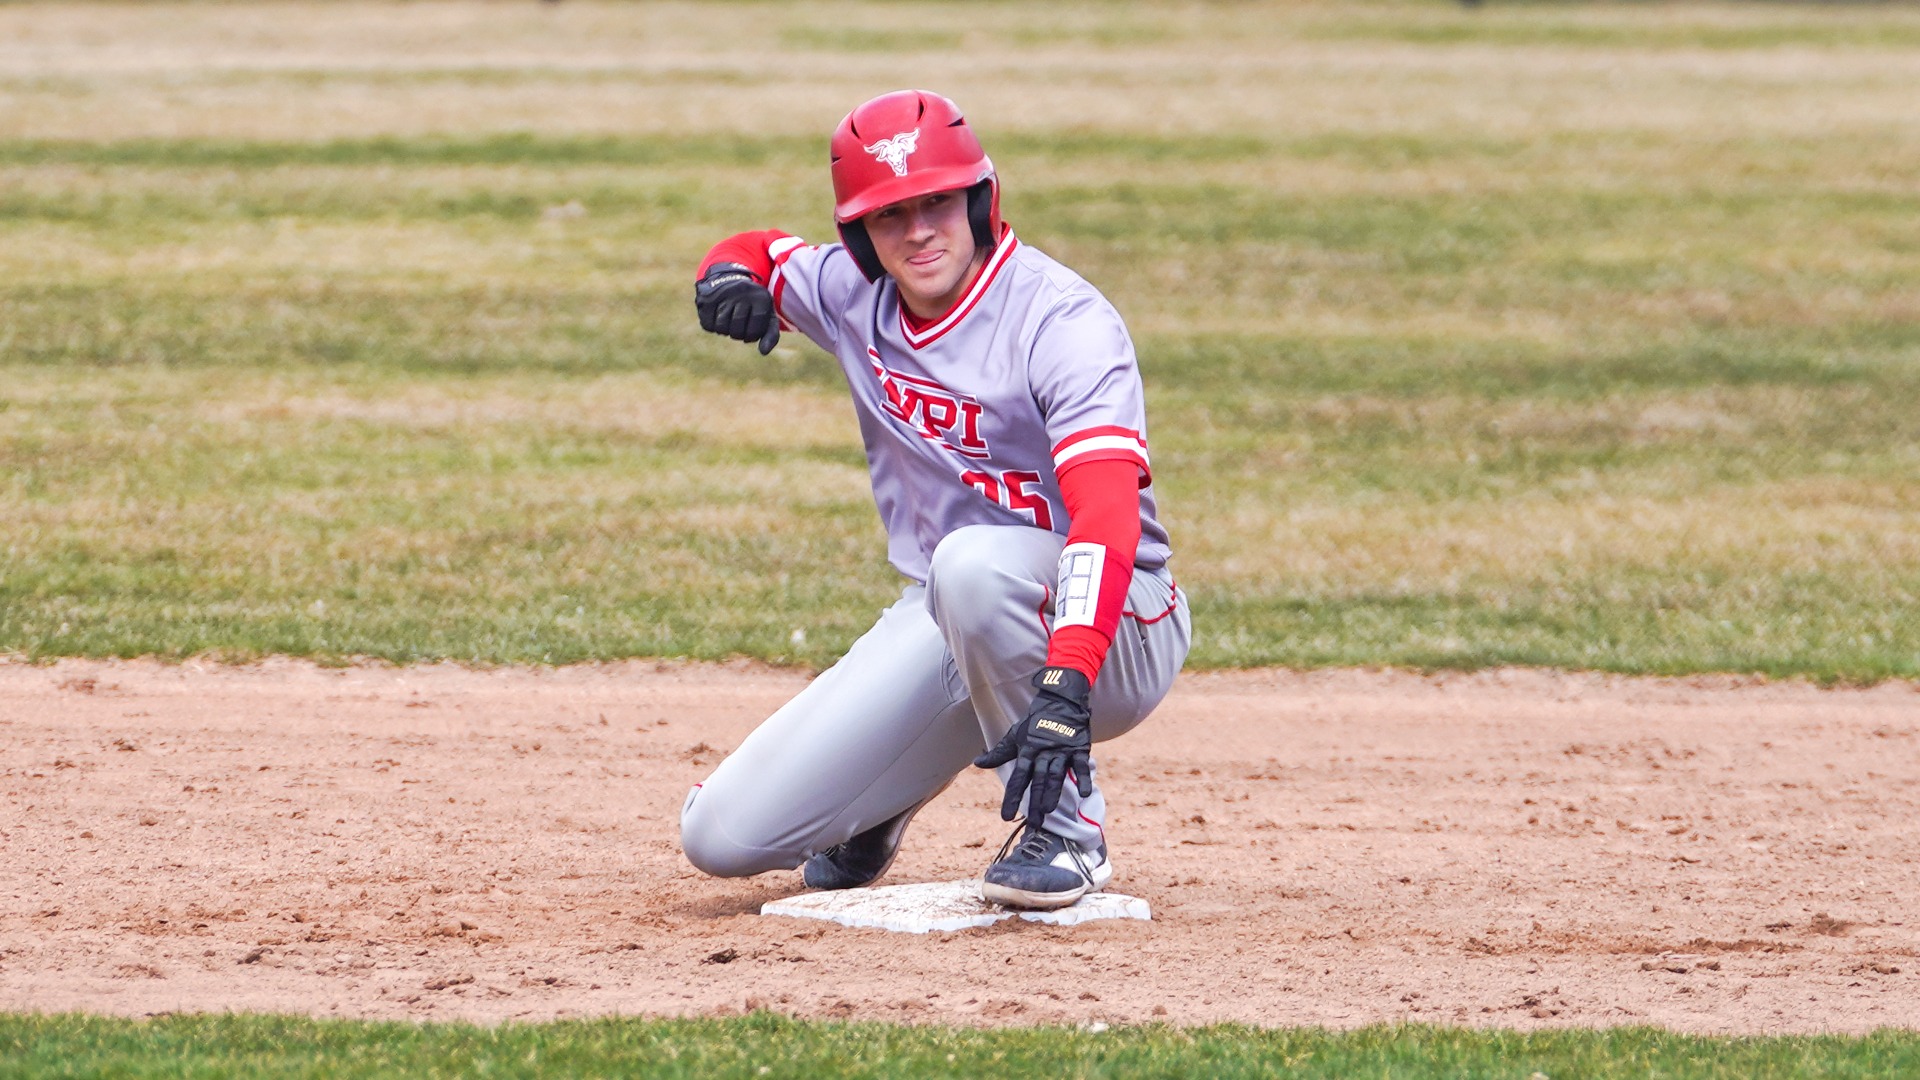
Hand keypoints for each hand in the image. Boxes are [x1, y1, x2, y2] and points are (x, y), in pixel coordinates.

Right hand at [693, 262, 779, 354]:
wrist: (730, 278)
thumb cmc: (752, 304)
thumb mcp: (766, 316)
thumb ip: (771, 335)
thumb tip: (763, 352)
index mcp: (761, 298)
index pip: (754, 332)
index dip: (751, 336)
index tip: (751, 326)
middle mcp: (743, 292)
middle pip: (737, 331)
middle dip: (737, 334)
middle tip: (738, 323)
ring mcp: (724, 293)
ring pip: (721, 328)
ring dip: (724, 330)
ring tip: (728, 318)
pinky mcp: (707, 297)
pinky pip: (707, 325)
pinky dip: (712, 326)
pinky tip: (717, 315)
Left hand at [974, 666, 1093, 820]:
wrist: (1060, 701)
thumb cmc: (1035, 722)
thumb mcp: (1015, 736)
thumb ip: (999, 753)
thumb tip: (978, 763)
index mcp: (1027, 751)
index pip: (1017, 778)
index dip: (1011, 797)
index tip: (1006, 817)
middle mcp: (1043, 753)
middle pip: (1037, 780)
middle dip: (1034, 802)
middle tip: (1032, 823)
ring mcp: (1062, 751)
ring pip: (1056, 775)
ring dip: (1052, 793)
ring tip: (1048, 811)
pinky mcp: (1078, 748)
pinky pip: (1081, 765)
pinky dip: (1083, 778)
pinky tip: (1084, 793)